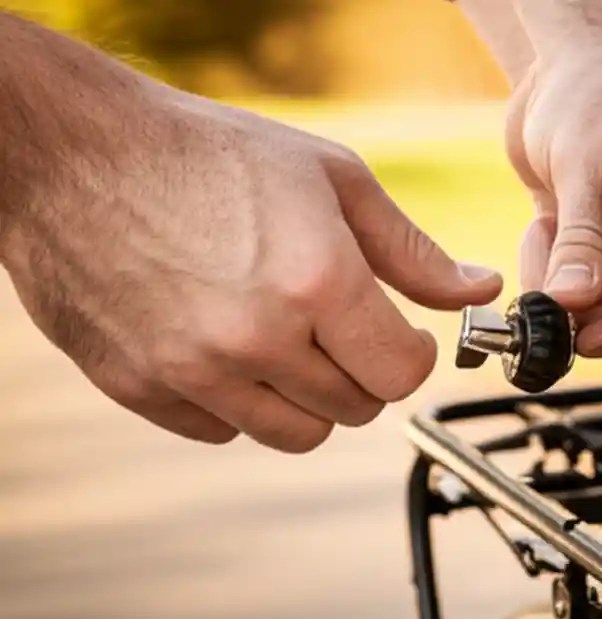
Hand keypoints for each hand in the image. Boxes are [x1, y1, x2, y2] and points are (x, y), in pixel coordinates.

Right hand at [0, 37, 500, 451]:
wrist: (75, 153)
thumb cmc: (211, 154)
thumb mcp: (332, 179)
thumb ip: (412, 251)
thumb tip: (479, 290)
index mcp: (316, 281)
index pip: (403, 375)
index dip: (410, 353)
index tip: (397, 333)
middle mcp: (256, 338)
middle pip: (356, 409)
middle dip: (361, 370)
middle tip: (336, 323)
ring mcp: (193, 371)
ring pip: (296, 434)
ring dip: (307, 396)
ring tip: (285, 336)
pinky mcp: (141, 388)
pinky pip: (223, 431)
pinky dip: (237, 402)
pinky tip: (225, 343)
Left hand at [505, 33, 601, 358]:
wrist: (565, 68)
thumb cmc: (596, 88)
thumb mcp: (587, 160)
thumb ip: (583, 237)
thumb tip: (573, 303)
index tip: (588, 340)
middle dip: (591, 310)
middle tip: (543, 298)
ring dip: (564, 289)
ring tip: (543, 232)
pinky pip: (582, 291)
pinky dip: (552, 275)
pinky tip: (543, 229)